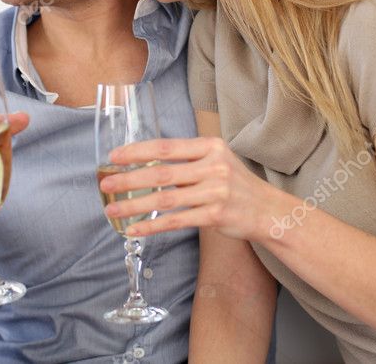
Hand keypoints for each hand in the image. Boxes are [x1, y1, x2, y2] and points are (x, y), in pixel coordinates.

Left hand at [99, 137, 276, 239]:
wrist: (269, 211)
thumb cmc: (236, 184)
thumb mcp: (216, 160)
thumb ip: (187, 159)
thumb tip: (146, 161)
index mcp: (210, 147)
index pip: (166, 147)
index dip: (137, 151)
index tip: (114, 156)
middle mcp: (214, 166)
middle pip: (162, 173)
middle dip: (130, 178)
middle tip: (106, 183)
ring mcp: (216, 192)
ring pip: (166, 199)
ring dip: (135, 205)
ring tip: (112, 208)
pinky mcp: (216, 215)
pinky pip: (177, 221)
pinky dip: (153, 225)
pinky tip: (135, 228)